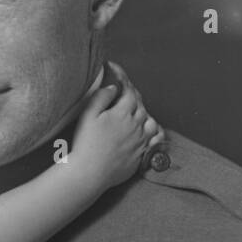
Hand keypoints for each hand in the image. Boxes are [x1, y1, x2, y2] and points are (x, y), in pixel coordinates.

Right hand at [71, 62, 163, 189]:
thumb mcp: (88, 116)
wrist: (90, 173)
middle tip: (120, 91)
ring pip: (150, 121)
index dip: (122, 76)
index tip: (112, 68)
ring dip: (143, 113)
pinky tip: (147, 131)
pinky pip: (155, 140)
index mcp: (124, 113)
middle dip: (131, 95)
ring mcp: (141, 141)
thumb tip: (113, 87)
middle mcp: (136, 125)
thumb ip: (101, 97)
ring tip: (133, 112)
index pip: (128, 89)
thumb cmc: (86, 145)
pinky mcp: (141, 154)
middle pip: (140, 104)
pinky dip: (154, 132)